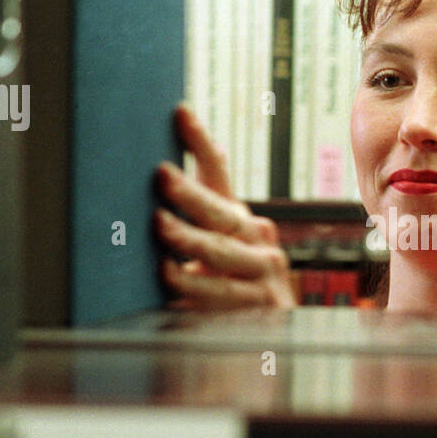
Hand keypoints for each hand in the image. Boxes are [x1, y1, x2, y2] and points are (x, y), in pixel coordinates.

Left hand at [155, 105, 296, 310]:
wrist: (274, 324)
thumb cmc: (238, 277)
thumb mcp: (222, 239)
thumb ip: (208, 202)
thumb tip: (201, 147)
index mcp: (241, 218)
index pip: (220, 174)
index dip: (201, 143)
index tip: (180, 114)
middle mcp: (257, 239)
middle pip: (221, 213)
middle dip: (191, 194)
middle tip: (163, 176)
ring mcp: (263, 272)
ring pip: (223, 254)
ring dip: (191, 241)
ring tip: (162, 229)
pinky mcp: (263, 305)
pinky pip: (224, 296)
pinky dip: (196, 289)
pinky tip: (172, 282)